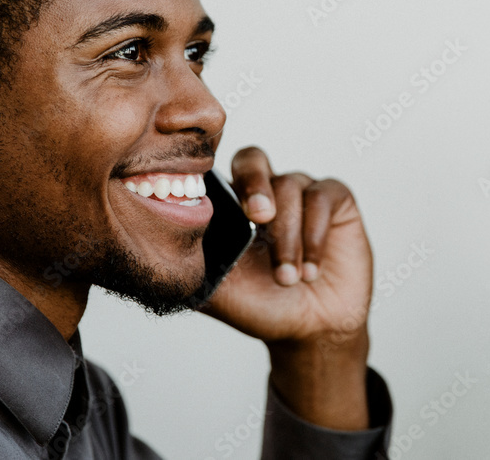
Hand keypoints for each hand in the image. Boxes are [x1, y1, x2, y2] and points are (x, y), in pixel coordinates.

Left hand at [199, 146, 374, 428]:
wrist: (309, 331)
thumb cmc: (262, 305)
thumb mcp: (218, 289)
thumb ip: (190, 264)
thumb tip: (152, 249)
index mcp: (232, 205)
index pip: (218, 171)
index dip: (219, 181)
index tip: (226, 211)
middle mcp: (266, 191)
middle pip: (253, 159)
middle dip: (255, 185)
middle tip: (259, 218)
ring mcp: (301, 193)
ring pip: (291, 186)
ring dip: (288, 236)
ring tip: (287, 277)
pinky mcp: (336, 202)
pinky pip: (324, 196)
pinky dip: (315, 234)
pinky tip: (310, 269)